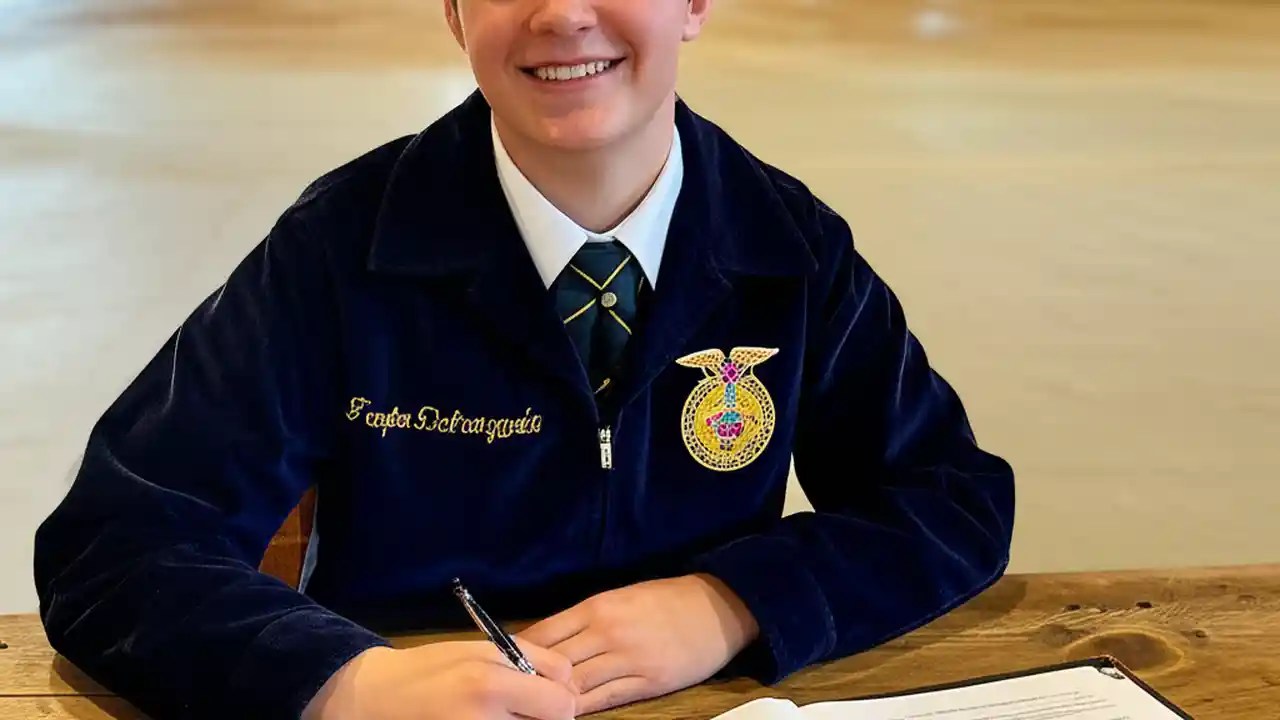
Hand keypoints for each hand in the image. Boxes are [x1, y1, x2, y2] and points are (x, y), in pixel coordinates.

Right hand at [302, 639, 577, 719]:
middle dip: (543, 713)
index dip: (560, 696)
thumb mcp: (480, 648)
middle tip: (520, 703)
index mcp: (492, 685)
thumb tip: (570, 679)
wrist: (376, 699)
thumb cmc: (431, 668)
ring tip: (497, 711)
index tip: (543, 689)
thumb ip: (532, 658)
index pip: (563, 705)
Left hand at [518, 574, 759, 714]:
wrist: (718, 606)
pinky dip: (582, 710)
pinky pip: (606, 699)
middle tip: (508, 694)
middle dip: (528, 679)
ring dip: (552, 699)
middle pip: (553, 662)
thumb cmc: (666, 599)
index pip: (543, 633)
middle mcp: (607, 631)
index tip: (500, 665)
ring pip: (575, 685)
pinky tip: (567, 714)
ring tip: (533, 708)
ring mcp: (628, 658)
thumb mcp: (620, 597)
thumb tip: (546, 639)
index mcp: (597, 606)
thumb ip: (584, 618)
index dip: (516, 652)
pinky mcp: (648, 681)